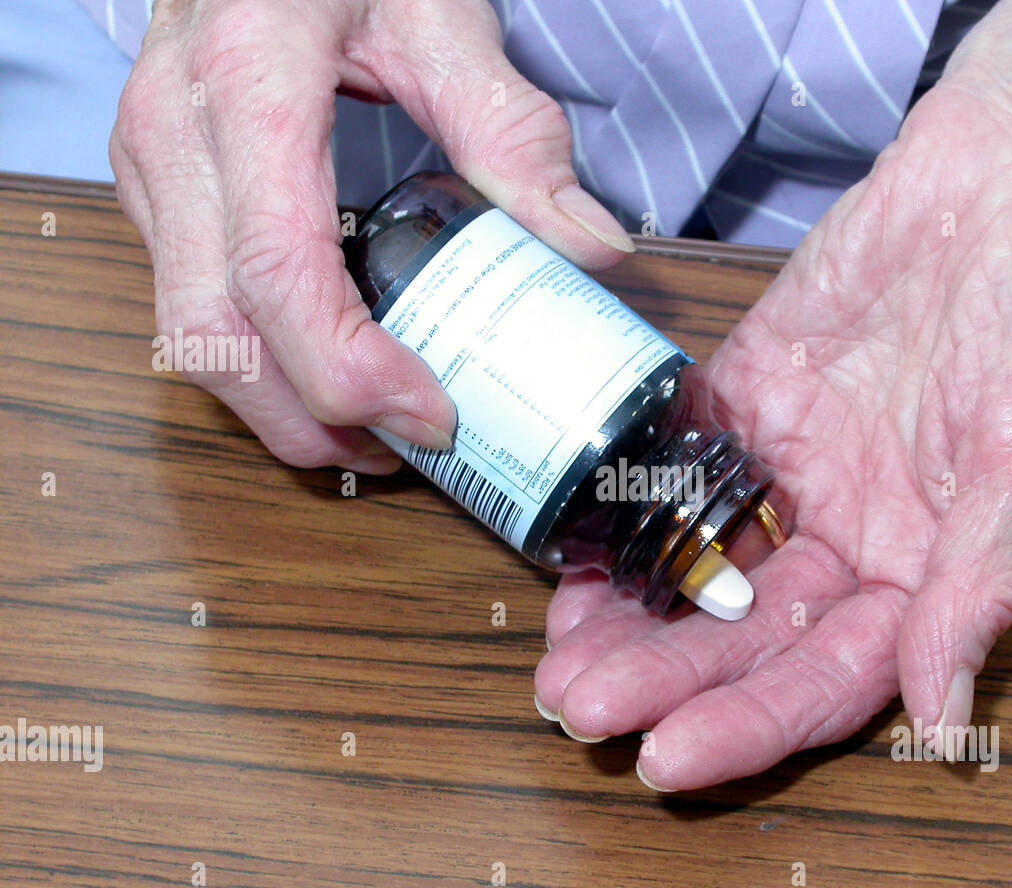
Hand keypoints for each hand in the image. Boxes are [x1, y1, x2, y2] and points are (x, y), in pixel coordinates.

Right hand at [112, 0, 630, 472]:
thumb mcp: (442, 20)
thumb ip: (513, 133)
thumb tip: (589, 248)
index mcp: (246, 83)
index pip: (276, 268)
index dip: (349, 369)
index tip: (432, 416)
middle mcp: (174, 135)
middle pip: (213, 331)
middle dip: (309, 419)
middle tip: (408, 449)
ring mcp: (151, 167)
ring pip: (187, 334)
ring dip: (278, 406)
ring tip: (376, 431)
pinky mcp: (155, 191)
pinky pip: (189, 305)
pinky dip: (260, 363)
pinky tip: (333, 371)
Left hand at [534, 74, 1011, 789]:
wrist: (1009, 181)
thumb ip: (976, 583)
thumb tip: (946, 726)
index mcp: (924, 571)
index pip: (827, 677)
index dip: (750, 723)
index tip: (665, 757)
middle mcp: (850, 539)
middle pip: (747, 637)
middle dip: (665, 678)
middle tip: (579, 708)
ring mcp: (791, 474)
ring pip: (699, 570)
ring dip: (630, 620)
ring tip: (557, 663)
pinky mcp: (742, 405)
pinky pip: (672, 478)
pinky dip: (622, 520)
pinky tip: (570, 559)